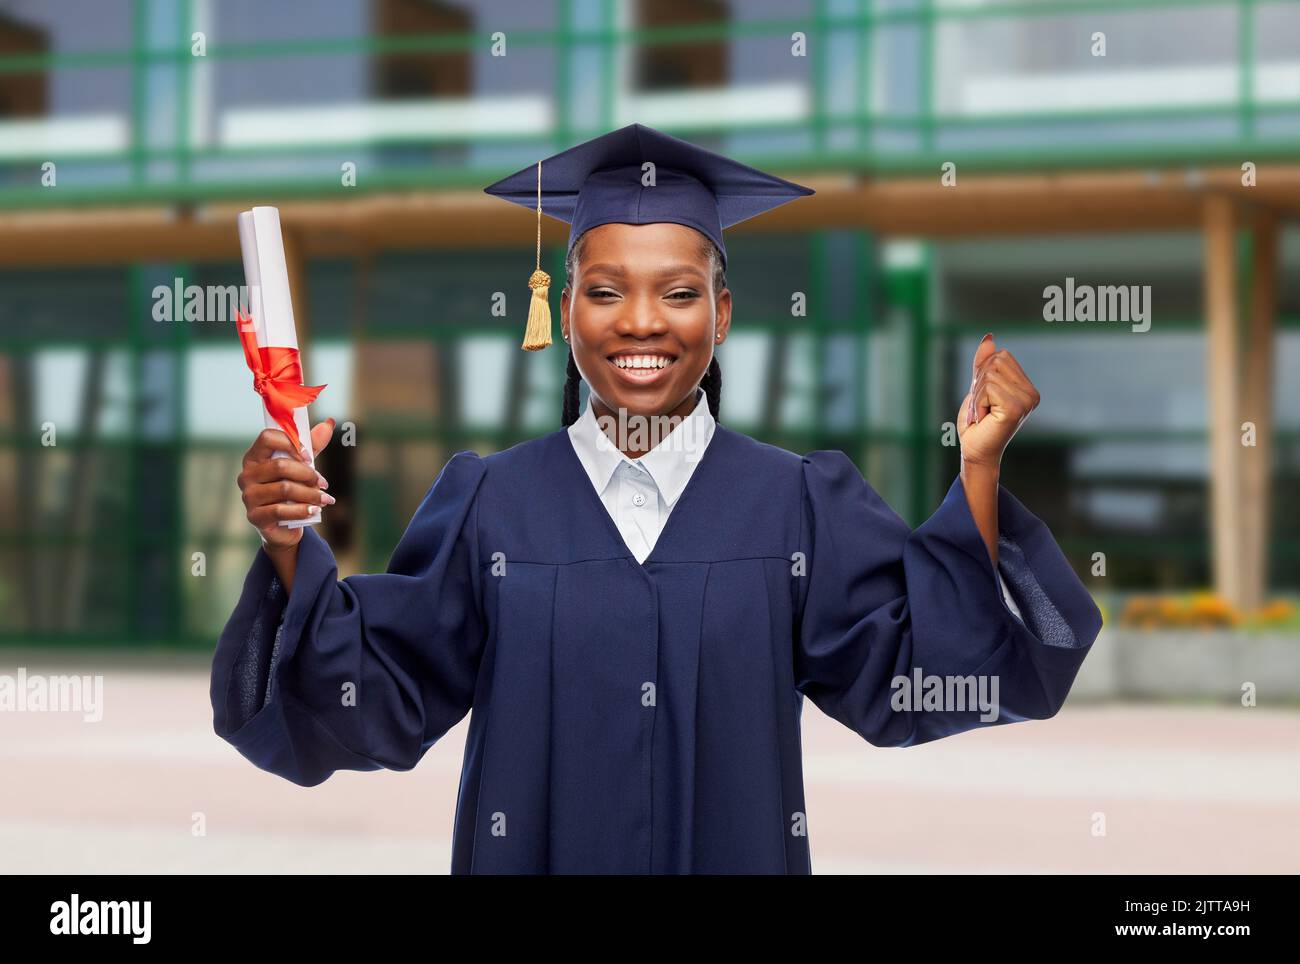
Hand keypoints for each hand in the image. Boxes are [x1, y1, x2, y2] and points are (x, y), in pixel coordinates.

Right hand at [238, 419, 336, 550]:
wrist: (283, 525)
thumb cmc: (291, 491)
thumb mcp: (302, 466)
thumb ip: (312, 446)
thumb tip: (329, 423)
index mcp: (254, 457)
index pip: (267, 437)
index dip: (291, 443)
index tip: (309, 456)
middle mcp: (246, 475)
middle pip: (280, 465)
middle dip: (308, 474)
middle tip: (323, 482)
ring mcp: (248, 496)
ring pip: (285, 489)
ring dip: (310, 494)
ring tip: (324, 498)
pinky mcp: (255, 516)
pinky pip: (281, 511)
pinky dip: (303, 510)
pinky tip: (315, 510)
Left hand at [956, 334, 1038, 471]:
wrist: (975, 450)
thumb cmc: (977, 422)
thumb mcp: (979, 387)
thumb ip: (984, 363)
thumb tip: (989, 337)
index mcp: (1027, 388)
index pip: (1002, 355)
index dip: (983, 373)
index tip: (985, 398)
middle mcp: (1032, 394)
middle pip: (996, 361)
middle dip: (979, 382)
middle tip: (983, 407)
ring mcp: (1026, 401)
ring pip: (990, 374)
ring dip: (977, 394)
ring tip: (983, 413)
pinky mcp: (1015, 408)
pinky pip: (988, 387)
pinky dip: (978, 402)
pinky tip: (984, 418)